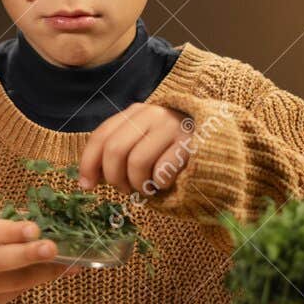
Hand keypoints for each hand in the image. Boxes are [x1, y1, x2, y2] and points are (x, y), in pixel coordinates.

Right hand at [0, 212, 75, 303]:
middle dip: (29, 255)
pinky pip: (15, 293)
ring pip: (14, 281)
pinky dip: (35, 282)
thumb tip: (45, 220)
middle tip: (53, 249)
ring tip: (70, 264)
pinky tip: (54, 273)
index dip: (12, 232)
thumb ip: (7, 223)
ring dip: (44, 272)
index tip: (34, 229)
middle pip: (1, 260)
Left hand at [78, 102, 192, 195]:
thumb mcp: (141, 143)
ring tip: (147, 187)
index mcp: (134, 113)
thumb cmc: (170, 149)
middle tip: (126, 190)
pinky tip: (166, 183)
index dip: (88, 163)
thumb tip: (86, 180)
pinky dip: (159, 184)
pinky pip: (162, 171)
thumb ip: (116, 154)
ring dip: (138, 184)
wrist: (216, 142)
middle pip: (115, 150)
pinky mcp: (190, 143)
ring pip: (136, 162)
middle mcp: (151, 114)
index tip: (86, 185)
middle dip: (115, 178)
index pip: (101, 136)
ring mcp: (171, 126)